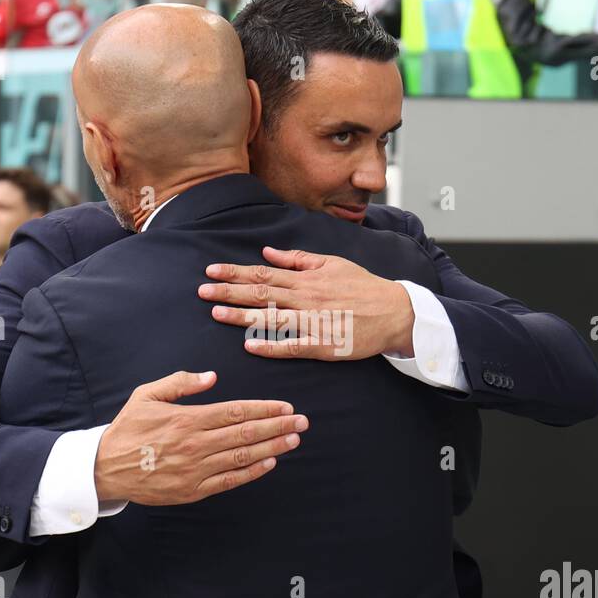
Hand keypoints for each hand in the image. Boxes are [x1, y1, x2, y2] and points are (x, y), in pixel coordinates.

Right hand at [93, 370, 308, 504]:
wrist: (105, 468)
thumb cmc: (128, 428)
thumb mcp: (147, 395)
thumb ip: (180, 382)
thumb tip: (211, 376)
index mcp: (187, 419)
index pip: (235, 412)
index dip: (264, 409)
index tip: (285, 406)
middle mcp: (195, 444)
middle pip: (246, 434)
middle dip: (277, 426)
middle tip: (302, 422)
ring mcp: (196, 469)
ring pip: (242, 457)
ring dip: (271, 448)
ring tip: (293, 440)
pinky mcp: (193, 490)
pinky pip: (229, 481)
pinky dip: (252, 473)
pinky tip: (270, 463)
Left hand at [200, 247, 414, 360]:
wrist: (395, 312)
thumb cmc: (363, 287)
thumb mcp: (333, 263)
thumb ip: (298, 259)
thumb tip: (267, 252)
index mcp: (306, 279)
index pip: (263, 273)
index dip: (235, 272)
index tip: (211, 270)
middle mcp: (306, 298)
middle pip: (261, 293)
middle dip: (229, 291)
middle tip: (202, 290)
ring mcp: (314, 322)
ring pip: (272, 318)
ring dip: (242, 315)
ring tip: (217, 312)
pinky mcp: (323, 345)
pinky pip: (292, 346)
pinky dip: (270, 346)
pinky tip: (249, 345)